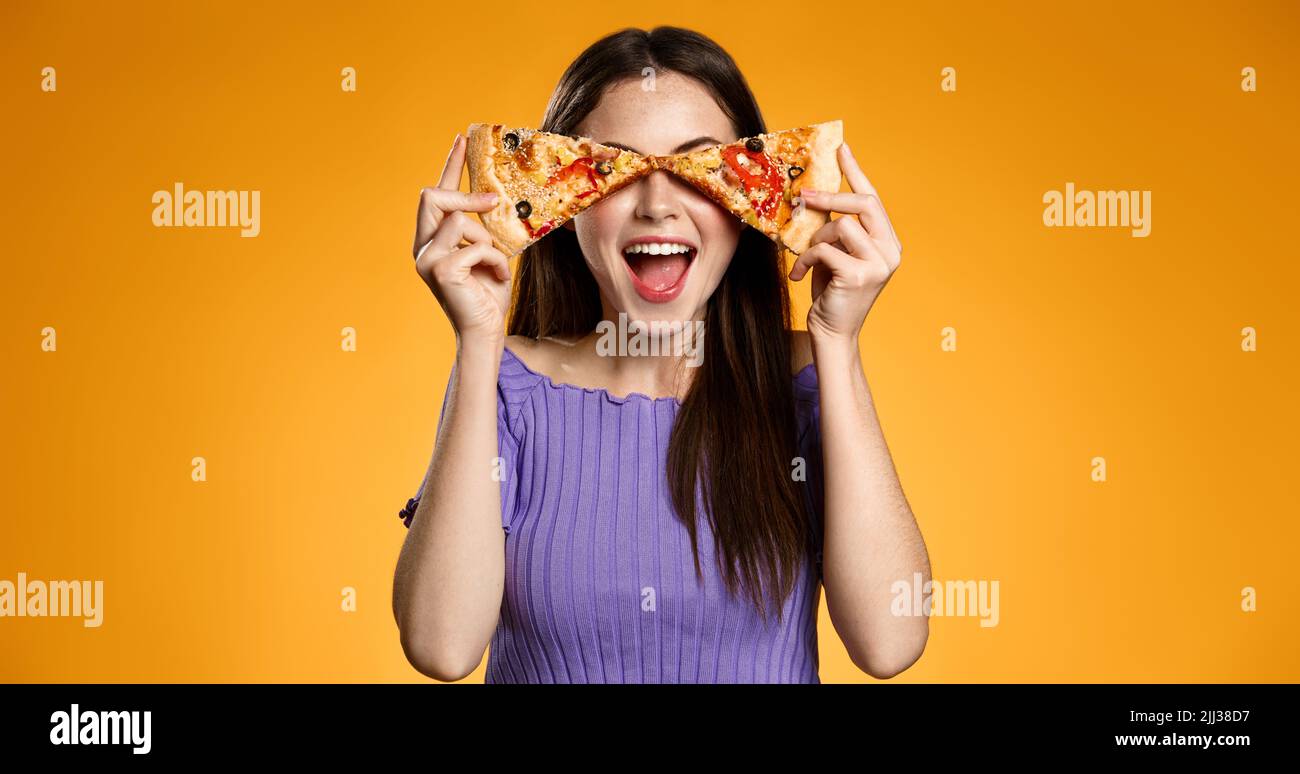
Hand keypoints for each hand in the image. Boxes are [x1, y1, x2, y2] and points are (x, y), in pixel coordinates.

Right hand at [413, 134, 511, 343]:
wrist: (486, 332)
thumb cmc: (488, 296)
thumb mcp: (488, 254)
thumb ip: (482, 229)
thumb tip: (496, 198)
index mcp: (431, 241)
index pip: (436, 195)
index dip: (450, 165)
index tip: (461, 139)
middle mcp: (422, 248)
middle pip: (434, 196)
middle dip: (467, 196)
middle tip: (494, 203)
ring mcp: (427, 259)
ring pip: (461, 222)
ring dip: (487, 241)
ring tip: (494, 265)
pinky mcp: (440, 271)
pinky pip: (476, 247)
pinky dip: (494, 261)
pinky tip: (494, 278)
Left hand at [788, 143, 901, 343]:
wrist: (832, 334)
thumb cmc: (832, 293)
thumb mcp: (836, 255)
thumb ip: (836, 230)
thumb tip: (814, 197)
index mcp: (887, 242)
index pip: (873, 199)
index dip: (856, 172)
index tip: (841, 148)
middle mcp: (890, 251)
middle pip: (865, 204)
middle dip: (832, 197)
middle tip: (804, 196)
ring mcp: (879, 264)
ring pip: (841, 226)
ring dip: (815, 239)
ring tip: (805, 258)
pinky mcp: (859, 276)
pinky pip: (825, 250)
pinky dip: (806, 260)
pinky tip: (800, 276)